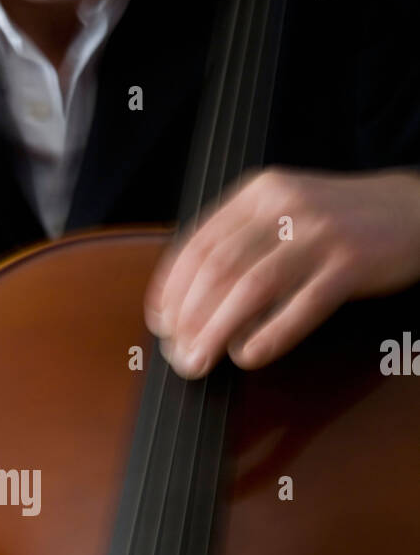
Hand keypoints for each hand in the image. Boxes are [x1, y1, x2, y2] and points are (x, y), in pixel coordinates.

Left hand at [144, 168, 419, 376]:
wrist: (414, 210)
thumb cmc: (340, 222)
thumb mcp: (283, 213)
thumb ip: (239, 242)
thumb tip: (186, 299)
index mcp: (259, 192)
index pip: (198, 243)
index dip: (171, 289)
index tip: (160, 323)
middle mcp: (284, 206)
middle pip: (217, 269)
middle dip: (188, 319)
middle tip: (178, 354)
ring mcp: (319, 233)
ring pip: (249, 288)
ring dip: (215, 332)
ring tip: (199, 362)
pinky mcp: (350, 264)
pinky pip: (299, 307)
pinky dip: (267, 337)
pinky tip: (248, 356)